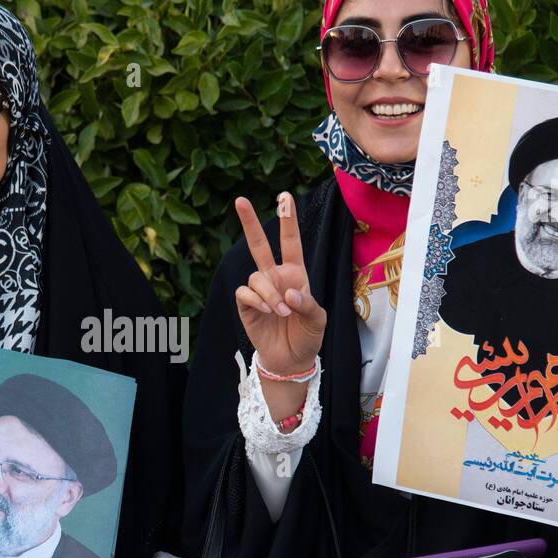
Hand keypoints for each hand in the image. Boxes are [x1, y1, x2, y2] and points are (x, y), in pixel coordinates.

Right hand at [234, 192, 326, 376]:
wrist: (291, 360)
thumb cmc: (307, 336)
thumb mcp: (318, 319)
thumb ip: (306, 303)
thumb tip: (288, 294)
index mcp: (295, 274)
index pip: (291, 242)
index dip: (287, 220)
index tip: (284, 196)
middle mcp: (275, 277)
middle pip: (258, 244)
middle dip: (249, 222)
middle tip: (240, 200)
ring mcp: (259, 291)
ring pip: (256, 276)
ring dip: (269, 293)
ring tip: (282, 312)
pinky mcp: (246, 305)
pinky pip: (245, 293)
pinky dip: (257, 300)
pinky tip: (266, 312)